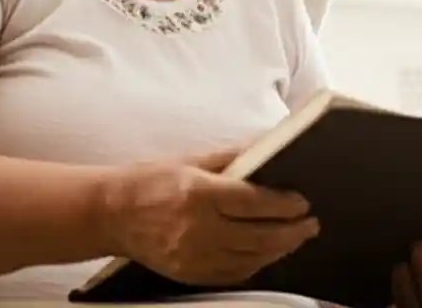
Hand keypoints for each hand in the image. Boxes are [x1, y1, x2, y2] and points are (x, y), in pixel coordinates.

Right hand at [99, 148, 319, 285]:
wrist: (110, 214)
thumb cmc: (152, 180)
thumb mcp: (192, 159)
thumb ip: (234, 157)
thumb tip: (270, 146)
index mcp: (199, 193)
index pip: (254, 202)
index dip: (284, 205)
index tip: (303, 203)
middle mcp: (198, 228)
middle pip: (259, 235)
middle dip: (292, 231)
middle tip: (311, 224)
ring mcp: (193, 256)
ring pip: (250, 259)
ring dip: (279, 250)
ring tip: (296, 238)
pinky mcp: (188, 274)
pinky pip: (232, 275)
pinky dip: (256, 265)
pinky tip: (268, 254)